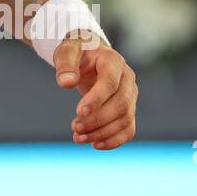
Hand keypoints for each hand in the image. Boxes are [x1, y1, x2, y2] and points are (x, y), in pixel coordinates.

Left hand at [53, 33, 137, 150]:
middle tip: (74, 127)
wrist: (90, 54)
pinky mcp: (128, 108)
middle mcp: (127, 78)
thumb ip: (65, 64)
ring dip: (103, 132)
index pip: (110, 83)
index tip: (78, 112)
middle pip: (120, 104)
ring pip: (125, 119)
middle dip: (97, 120)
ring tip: (78, 137)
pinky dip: (114, 140)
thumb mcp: (67, 51)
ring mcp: (131, 94)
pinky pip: (128, 128)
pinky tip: (95, 144)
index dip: (96, 99)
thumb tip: (66, 83)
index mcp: (113, 61)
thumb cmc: (78, 51)